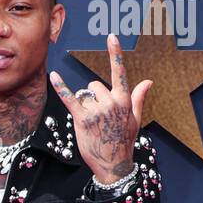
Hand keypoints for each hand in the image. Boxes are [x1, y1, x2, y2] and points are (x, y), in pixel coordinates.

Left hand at [49, 35, 152, 185]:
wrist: (114, 166)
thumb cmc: (124, 143)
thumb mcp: (135, 120)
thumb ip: (138, 98)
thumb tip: (148, 81)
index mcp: (124, 100)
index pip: (119, 72)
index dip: (115, 53)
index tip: (111, 36)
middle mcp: (111, 102)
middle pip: (95, 86)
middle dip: (94, 98)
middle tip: (99, 119)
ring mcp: (96, 111)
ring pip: (85, 96)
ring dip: (85, 107)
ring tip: (92, 125)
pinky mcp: (83, 120)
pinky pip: (70, 99)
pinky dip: (61, 87)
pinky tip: (53, 75)